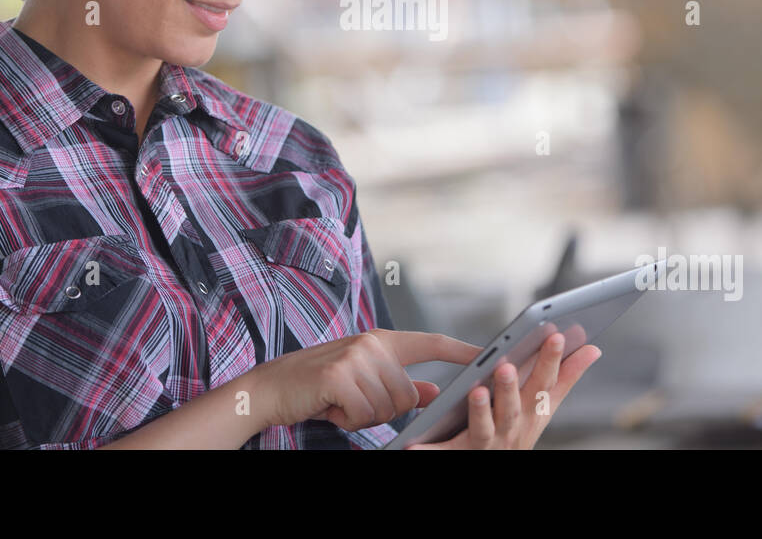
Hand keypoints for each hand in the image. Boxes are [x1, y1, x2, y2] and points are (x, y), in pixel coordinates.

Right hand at [245, 329, 481, 430]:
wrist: (272, 387)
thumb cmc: (321, 385)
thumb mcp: (363, 381)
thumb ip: (401, 384)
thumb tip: (435, 392)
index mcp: (382, 340)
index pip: (431, 343)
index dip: (462, 351)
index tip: (489, 355)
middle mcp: (372, 343)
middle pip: (408, 396)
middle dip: (382, 410)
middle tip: (351, 402)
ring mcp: (357, 356)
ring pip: (387, 408)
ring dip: (363, 416)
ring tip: (339, 402)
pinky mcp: (340, 375)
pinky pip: (364, 414)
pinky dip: (347, 420)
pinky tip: (330, 406)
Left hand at [406, 332, 601, 449]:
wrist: (492, 466)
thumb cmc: (518, 430)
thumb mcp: (543, 407)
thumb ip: (566, 378)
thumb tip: (594, 348)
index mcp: (531, 414)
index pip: (543, 384)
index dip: (550, 361)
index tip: (555, 335)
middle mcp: (512, 431)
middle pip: (513, 409)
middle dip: (512, 388)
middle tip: (507, 366)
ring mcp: (487, 446)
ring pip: (483, 430)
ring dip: (481, 412)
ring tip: (476, 391)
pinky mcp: (460, 456)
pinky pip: (445, 453)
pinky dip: (431, 450)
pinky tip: (413, 445)